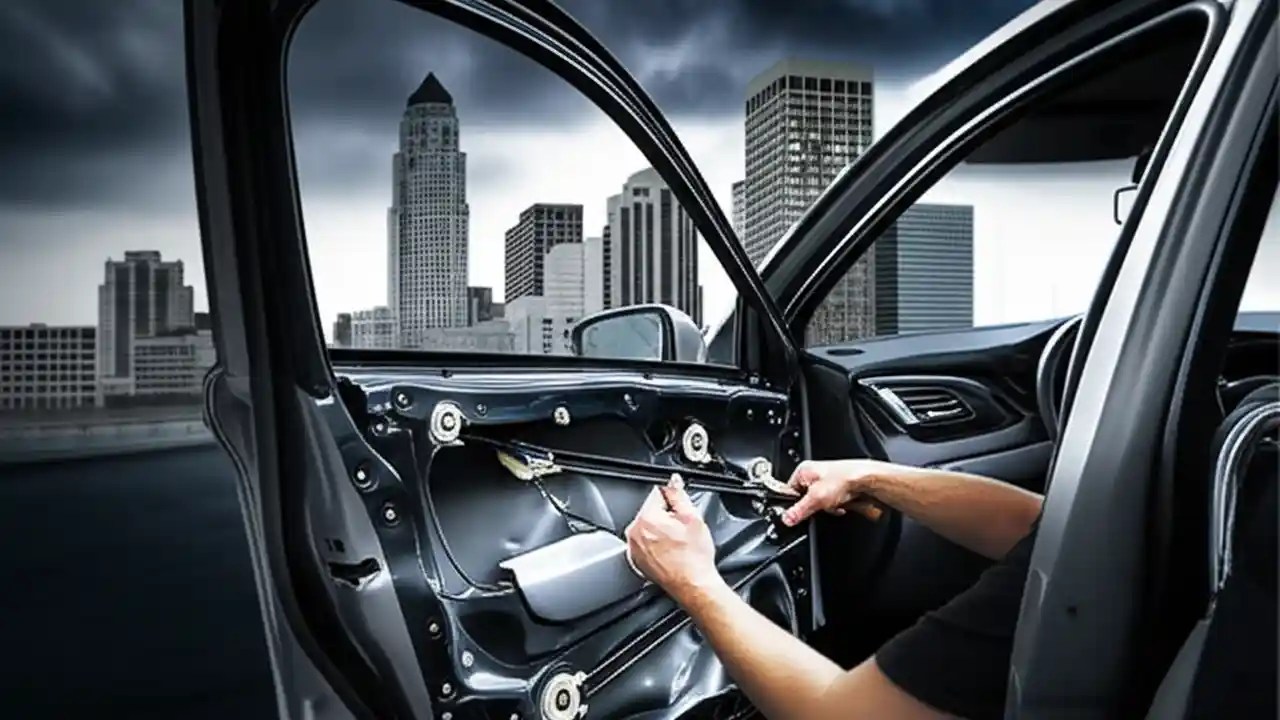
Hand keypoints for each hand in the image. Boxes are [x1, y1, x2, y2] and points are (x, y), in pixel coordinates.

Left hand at [624, 476, 724, 604]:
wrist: (693, 584)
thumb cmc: (694, 557)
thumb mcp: (692, 518)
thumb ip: (678, 495)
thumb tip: (673, 480)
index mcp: (646, 518)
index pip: (657, 494)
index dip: (672, 501)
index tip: (680, 512)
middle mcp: (634, 532)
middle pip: (650, 511)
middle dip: (665, 516)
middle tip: (681, 530)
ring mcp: (633, 548)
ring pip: (647, 527)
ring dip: (660, 530)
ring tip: (676, 543)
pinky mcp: (635, 560)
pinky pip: (644, 543)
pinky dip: (655, 544)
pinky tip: (669, 552)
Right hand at [781, 459, 886, 526]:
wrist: (868, 481)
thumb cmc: (844, 479)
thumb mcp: (816, 498)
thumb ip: (798, 510)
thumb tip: (786, 518)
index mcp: (804, 470)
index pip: (789, 491)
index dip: (795, 504)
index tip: (799, 512)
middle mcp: (814, 474)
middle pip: (805, 499)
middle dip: (814, 507)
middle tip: (822, 505)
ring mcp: (827, 481)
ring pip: (819, 504)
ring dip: (827, 508)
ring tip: (835, 503)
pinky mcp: (837, 489)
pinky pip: (831, 504)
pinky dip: (836, 507)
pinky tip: (842, 504)